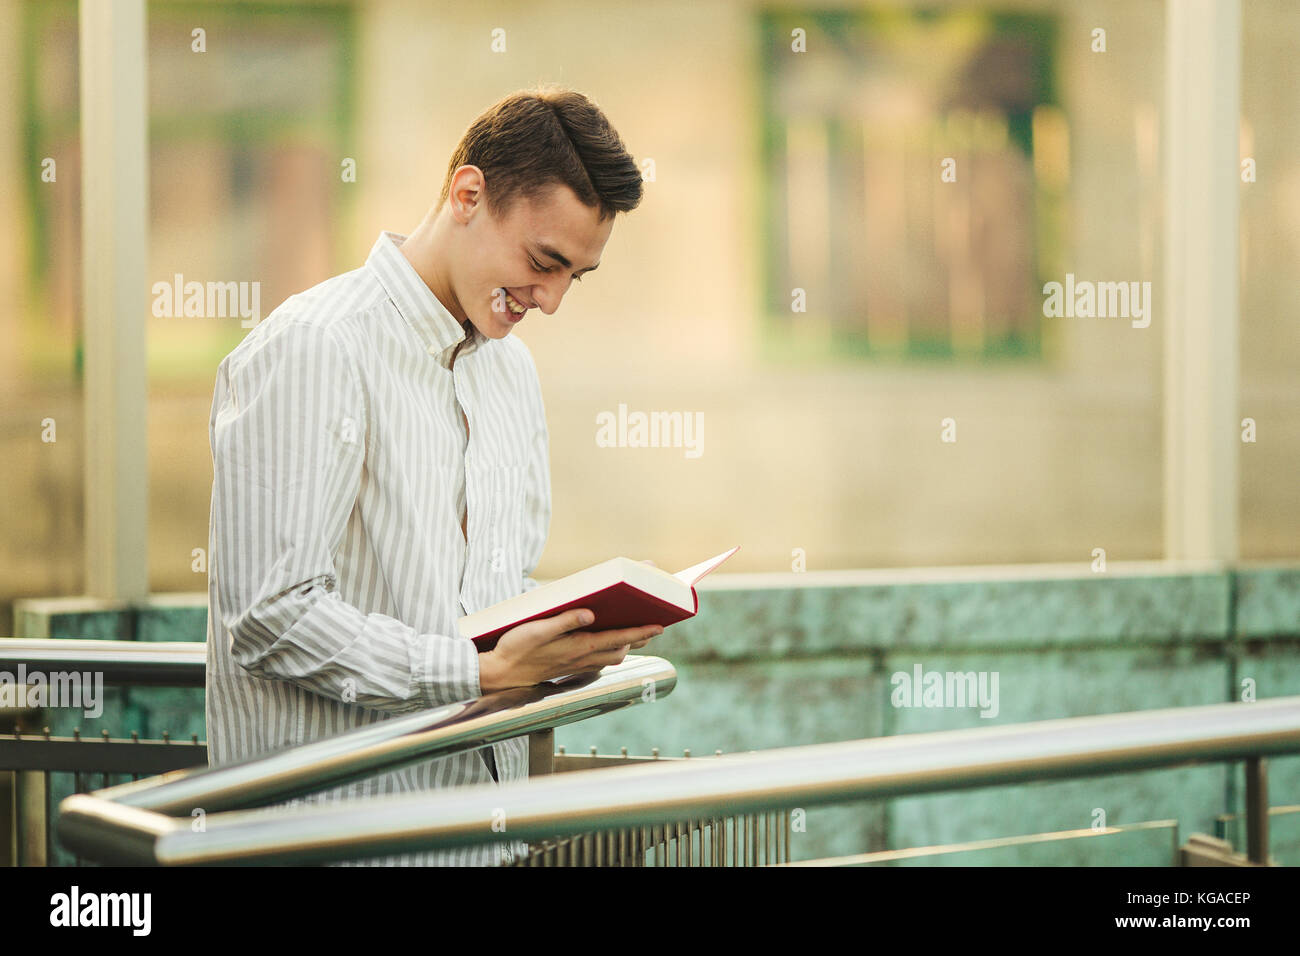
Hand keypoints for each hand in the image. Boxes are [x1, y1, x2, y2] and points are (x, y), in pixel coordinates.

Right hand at [478, 608, 663, 692]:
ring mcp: (577, 666)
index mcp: (578, 647)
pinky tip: (609, 644)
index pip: (618, 639)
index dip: (640, 632)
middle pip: (621, 649)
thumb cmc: (516, 648)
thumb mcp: (537, 629)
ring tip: (638, 633)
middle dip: (640, 638)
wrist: (501, 675)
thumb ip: (565, 621)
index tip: (659, 626)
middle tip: (654, 625)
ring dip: (627, 646)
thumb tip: (590, 613)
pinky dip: (611, 652)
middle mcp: (582, 659)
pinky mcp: (570, 668)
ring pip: (612, 657)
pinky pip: (599, 661)